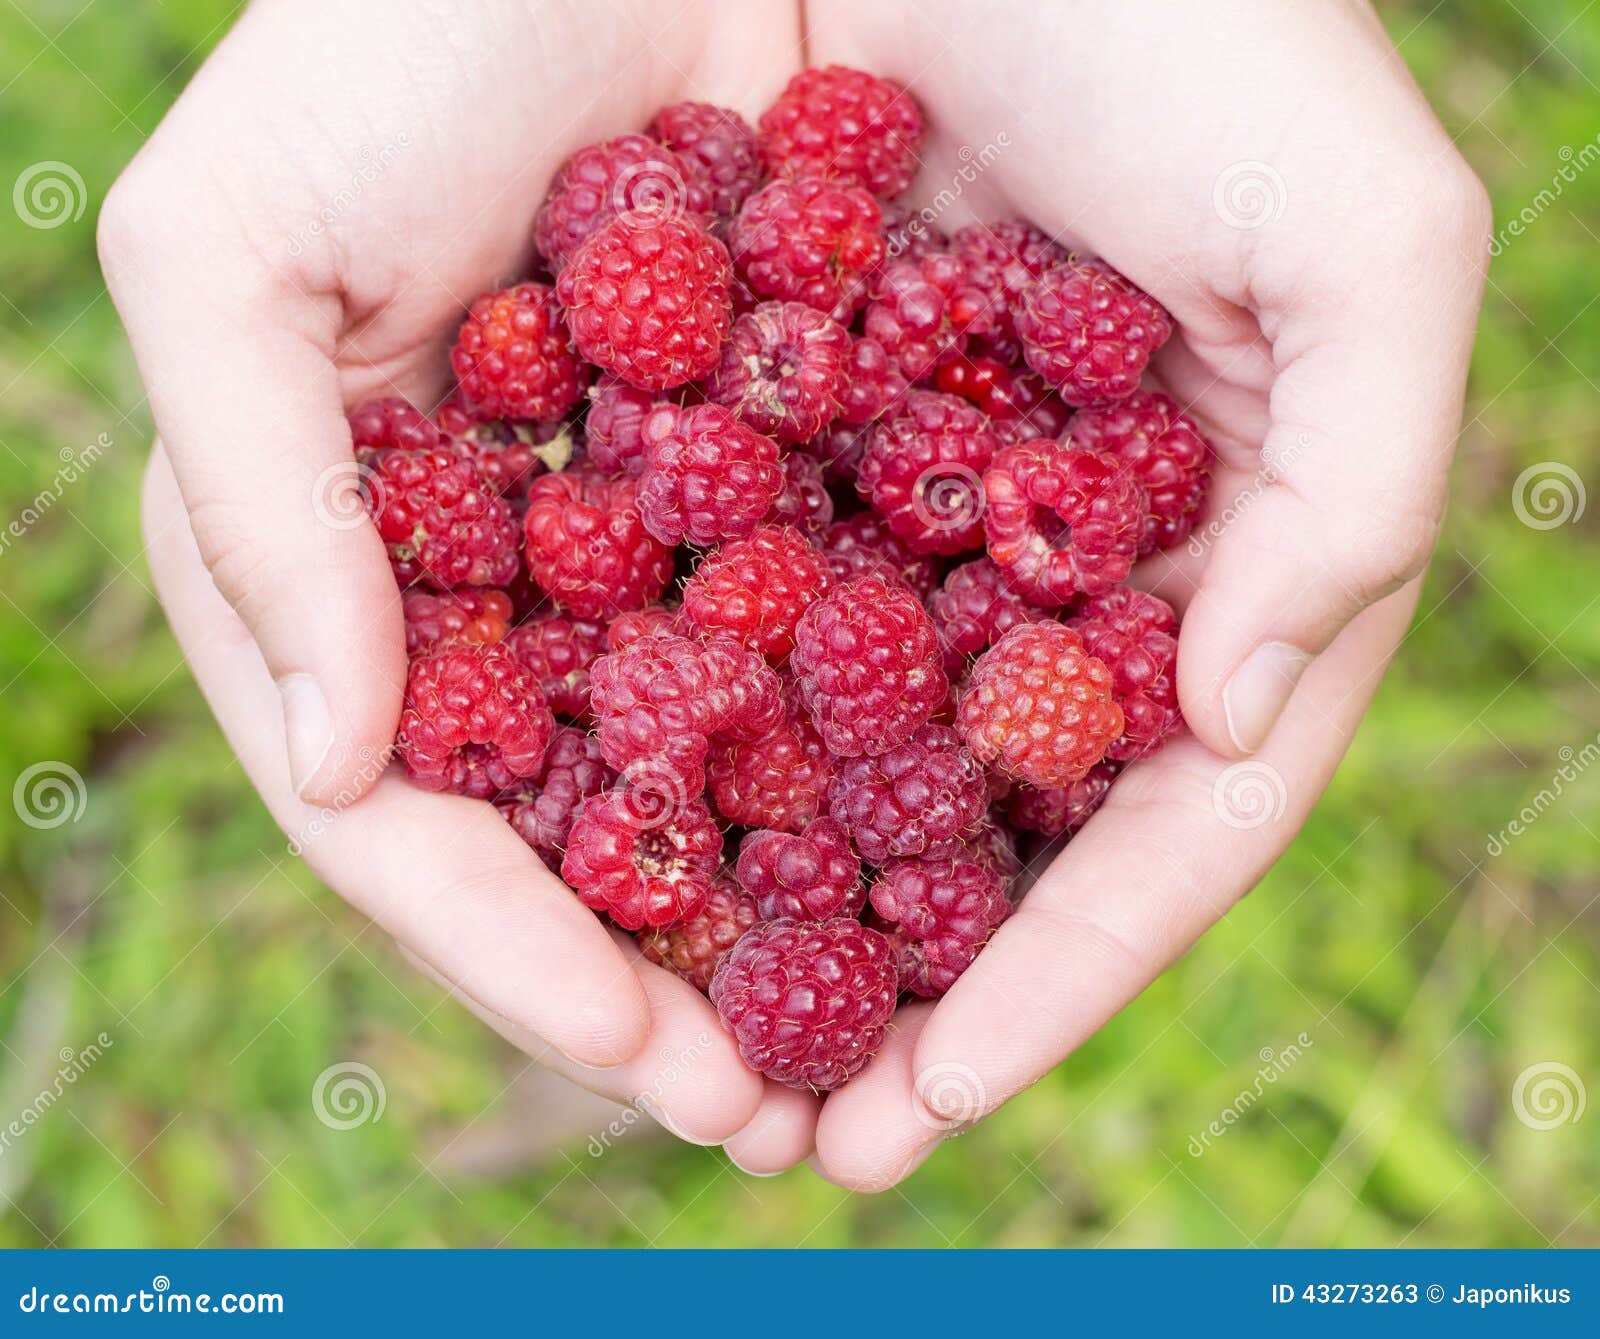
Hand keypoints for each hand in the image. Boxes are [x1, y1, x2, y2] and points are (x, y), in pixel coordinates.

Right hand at [101, 0, 815, 1164]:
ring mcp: (643, 551)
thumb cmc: (383, 48)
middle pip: (579, 839)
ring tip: (880, 1059)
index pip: (420, 824)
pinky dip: (880, 759)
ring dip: (786, 926)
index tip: (638, 1056)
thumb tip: (341, 768)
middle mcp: (505, 593)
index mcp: (362, 579)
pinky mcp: (776, 483)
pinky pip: (830, 650)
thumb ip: (255, 509)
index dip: (513, 953)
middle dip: (664, 988)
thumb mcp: (230, 254)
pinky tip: (952, 862)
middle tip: (772, 1122)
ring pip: (711, 779)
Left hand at [789, 0, 1490, 1187]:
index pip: (1154, 830)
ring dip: (776, 915)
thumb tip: (1224, 720)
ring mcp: (926, 529)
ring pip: (851, 767)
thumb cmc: (1221, 44)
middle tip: (803, 1147)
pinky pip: (731, 622)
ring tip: (685, 1059)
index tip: (944, 1100)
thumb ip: (1355, 487)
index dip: (1064, 976)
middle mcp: (1061, 582)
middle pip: (986, 841)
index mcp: (1212, 574)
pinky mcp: (796, 452)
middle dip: (900, 1000)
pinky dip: (679, 736)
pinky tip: (602, 841)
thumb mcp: (1367, 247)